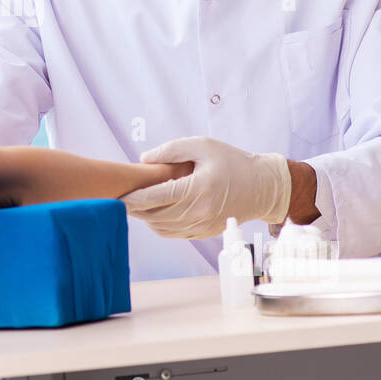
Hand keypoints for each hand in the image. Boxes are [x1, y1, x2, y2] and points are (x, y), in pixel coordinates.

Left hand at [121, 136, 290, 238]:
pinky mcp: (204, 233)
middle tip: (118, 200)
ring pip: (162, 228)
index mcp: (198, 189)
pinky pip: (173, 233)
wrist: (263, 188)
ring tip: (133, 206)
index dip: (133, 198)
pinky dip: (159, 225)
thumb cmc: (233, 162)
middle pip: (155, 216)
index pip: (156, 198)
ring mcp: (202, 226)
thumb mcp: (203, 146)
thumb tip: (144, 160)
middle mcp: (199, 212)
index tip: (117, 196)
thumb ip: (171, 150)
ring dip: (145, 218)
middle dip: (134, 209)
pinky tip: (152, 213)